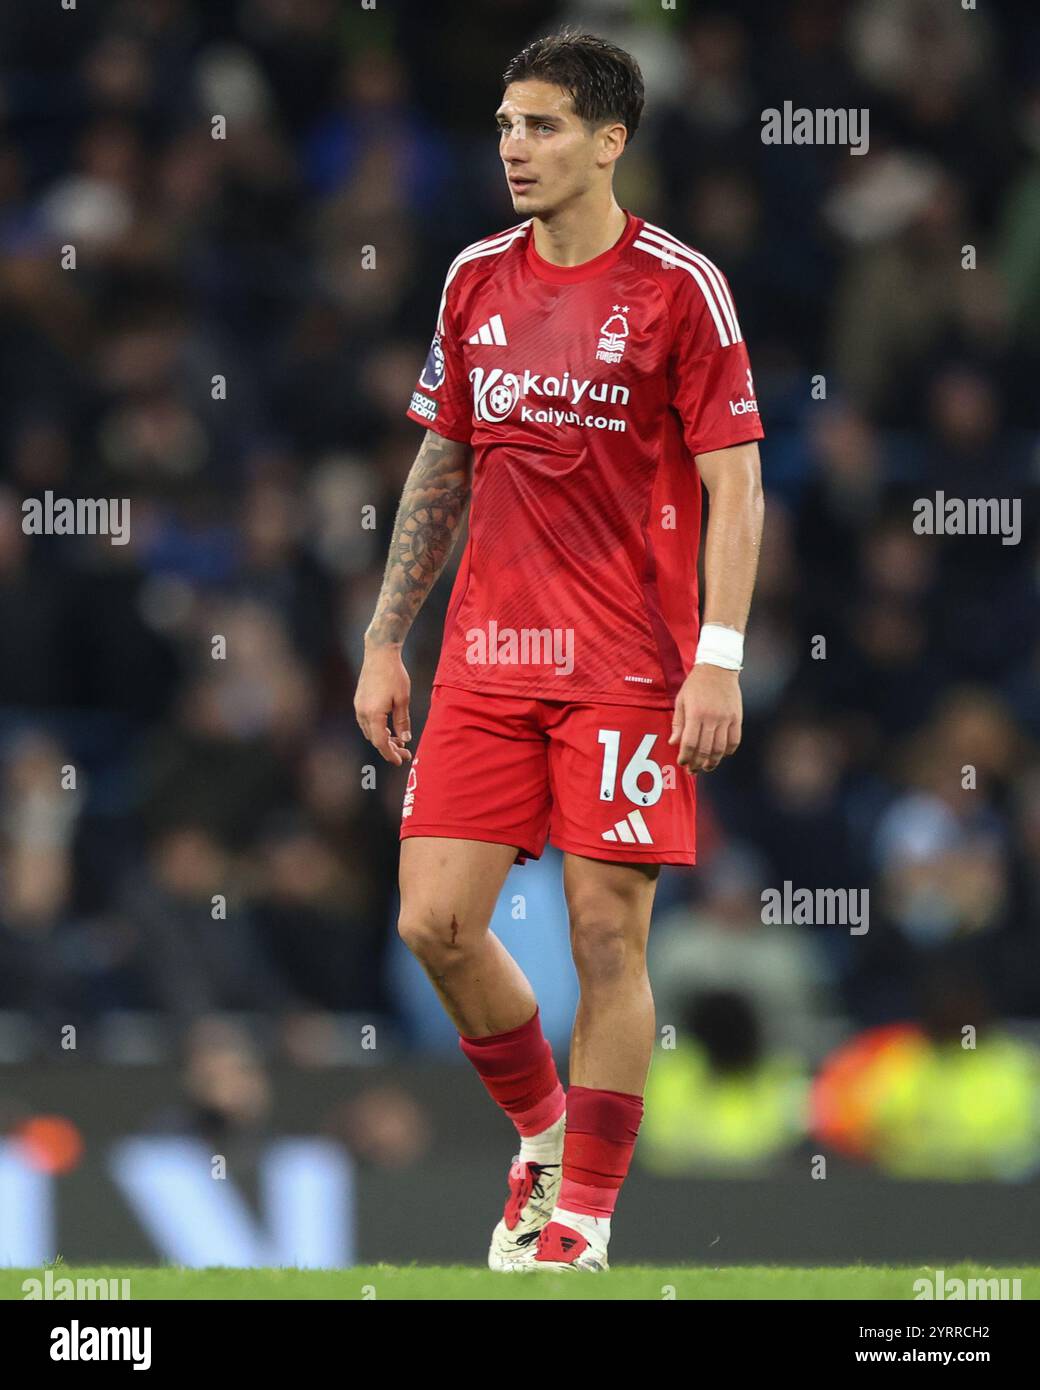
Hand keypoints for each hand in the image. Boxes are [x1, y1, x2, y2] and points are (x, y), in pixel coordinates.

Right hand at [354, 644, 412, 764]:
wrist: (379, 654)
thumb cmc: (394, 675)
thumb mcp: (403, 700)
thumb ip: (402, 721)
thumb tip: (405, 739)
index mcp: (374, 714)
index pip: (381, 742)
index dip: (390, 754)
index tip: (400, 761)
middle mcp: (362, 713)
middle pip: (375, 739)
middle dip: (389, 749)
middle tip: (406, 753)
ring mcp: (358, 707)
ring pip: (370, 732)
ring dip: (383, 739)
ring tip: (400, 742)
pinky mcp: (359, 701)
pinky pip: (367, 722)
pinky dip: (378, 729)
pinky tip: (389, 729)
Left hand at [668, 664, 741, 773]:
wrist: (718, 667)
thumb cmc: (696, 684)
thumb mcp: (681, 700)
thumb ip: (678, 723)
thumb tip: (673, 743)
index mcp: (695, 713)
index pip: (690, 743)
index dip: (685, 757)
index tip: (682, 762)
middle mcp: (712, 718)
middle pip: (705, 749)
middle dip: (698, 764)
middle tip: (693, 770)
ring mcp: (726, 718)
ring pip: (721, 749)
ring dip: (713, 762)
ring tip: (707, 767)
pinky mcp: (737, 717)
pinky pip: (734, 740)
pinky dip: (728, 751)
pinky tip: (722, 755)